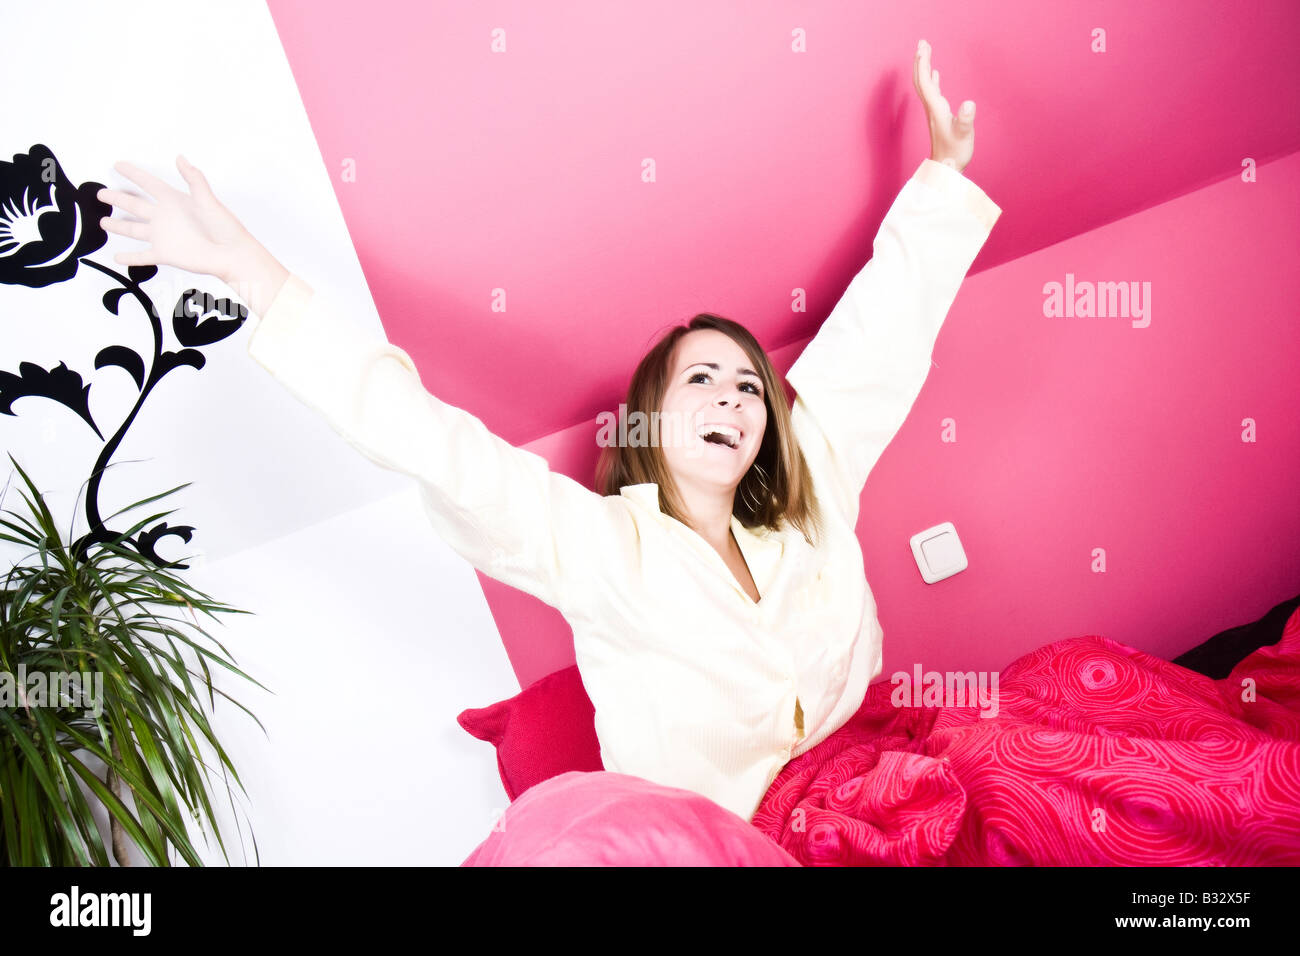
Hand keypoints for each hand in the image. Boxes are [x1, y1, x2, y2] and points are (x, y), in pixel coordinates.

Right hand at [96, 156, 260, 283]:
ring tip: (103, 221)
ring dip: (118, 225)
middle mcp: (165, 217)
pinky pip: (142, 256)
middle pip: (134, 204)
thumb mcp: (208, 200)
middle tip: (101, 193)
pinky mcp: (165, 254)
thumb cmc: (225, 227)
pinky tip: (118, 257)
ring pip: (134, 229)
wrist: (231, 255)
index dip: (133, 174)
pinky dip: (130, 258)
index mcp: (174, 201)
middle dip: (117, 198)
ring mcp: (163, 236)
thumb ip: (193, 179)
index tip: (118, 165)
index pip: (148, 183)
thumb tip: (181, 158)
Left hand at [912, 39, 975, 173]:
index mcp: (936, 110)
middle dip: (921, 61)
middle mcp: (931, 109)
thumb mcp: (964, 136)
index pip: (926, 82)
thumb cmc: (955, 154)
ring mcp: (934, 112)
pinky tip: (935, 74)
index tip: (924, 47)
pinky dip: (932, 80)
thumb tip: (969, 104)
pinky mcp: (938, 116)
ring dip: (924, 68)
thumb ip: (965, 120)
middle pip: (921, 80)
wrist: (946, 169)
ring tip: (926, 52)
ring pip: (925, 85)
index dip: (924, 64)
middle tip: (923, 43)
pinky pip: (932, 93)